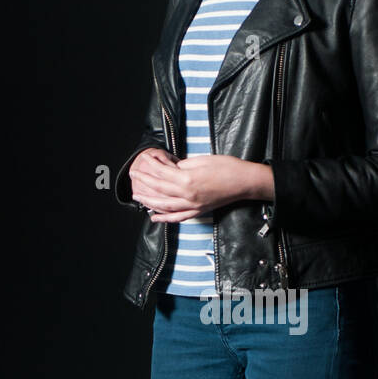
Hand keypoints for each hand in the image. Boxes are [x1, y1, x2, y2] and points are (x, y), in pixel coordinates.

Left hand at [131, 152, 273, 221]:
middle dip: (144, 182)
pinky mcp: (198, 211)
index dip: (151, 166)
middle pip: (159, 189)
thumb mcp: (201, 160)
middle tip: (133, 176)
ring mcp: (192, 205)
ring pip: (164, 205)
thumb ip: (183, 166)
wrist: (244, 182)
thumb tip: (171, 169)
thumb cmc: (226, 167)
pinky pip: (177, 217)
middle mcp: (187, 195)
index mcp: (187, 179)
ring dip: (148, 201)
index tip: (143, 160)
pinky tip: (154, 216)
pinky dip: (164, 218)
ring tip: (137, 196)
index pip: (162, 173)